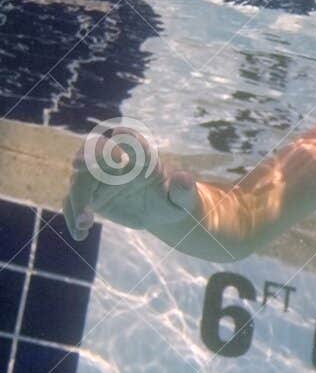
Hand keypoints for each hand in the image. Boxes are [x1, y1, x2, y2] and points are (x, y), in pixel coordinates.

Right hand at [64, 126, 203, 245]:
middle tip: (79, 166)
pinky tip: (81, 235)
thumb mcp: (183, 198)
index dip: (124, 138)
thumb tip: (184, 179)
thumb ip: (183, 190)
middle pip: (94, 151)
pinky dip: (73, 217)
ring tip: (85, 221)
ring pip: (79, 179)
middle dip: (87, 156)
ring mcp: (98, 178)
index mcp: (139, 155)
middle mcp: (114, 161)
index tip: (121, 143)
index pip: (129, 138)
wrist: (159, 211)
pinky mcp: (88, 196)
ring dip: (78, 197)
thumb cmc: (172, 199)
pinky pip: (73, 203)